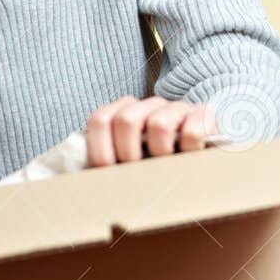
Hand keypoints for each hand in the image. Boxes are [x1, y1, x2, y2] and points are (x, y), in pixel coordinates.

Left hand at [84, 95, 215, 165]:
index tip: (108, 172)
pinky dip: (189, 150)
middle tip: (137, 173)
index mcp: (123, 113)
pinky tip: (189, 157)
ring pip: (158, 124)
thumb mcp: (127, 167)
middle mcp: (148, 106)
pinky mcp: (203, 115)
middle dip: (128, 153)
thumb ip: (103, 164)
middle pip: (126, 119)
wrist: (201, 164)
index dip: (100, 148)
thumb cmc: (156, 169)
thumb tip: (76, 165)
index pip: (101, 120)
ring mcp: (176, 107)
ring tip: (166, 167)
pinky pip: (192, 131)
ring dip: (161, 154)